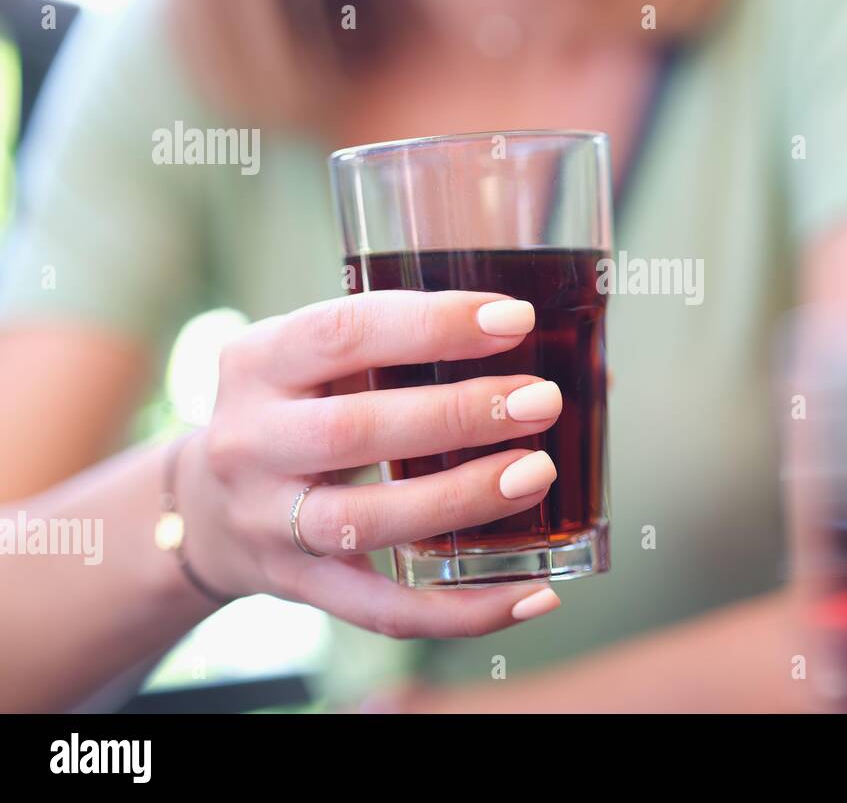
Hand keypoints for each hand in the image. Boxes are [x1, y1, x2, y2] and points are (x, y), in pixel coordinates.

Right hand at [176, 289, 564, 636]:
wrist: (205, 507)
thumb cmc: (295, 411)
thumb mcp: (315, 362)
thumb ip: (402, 346)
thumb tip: (555, 350)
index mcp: (258, 362)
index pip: (344, 332)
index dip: (432, 325)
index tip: (515, 319)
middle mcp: (250, 441)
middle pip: (355, 430)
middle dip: (458, 414)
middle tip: (541, 401)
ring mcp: (268, 521)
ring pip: (366, 520)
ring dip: (460, 500)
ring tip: (537, 474)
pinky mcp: (298, 586)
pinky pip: (383, 611)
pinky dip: (462, 610)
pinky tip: (532, 591)